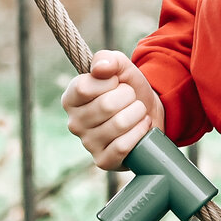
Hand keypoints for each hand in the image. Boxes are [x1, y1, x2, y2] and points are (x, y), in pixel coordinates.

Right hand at [62, 51, 164, 169]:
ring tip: (138, 112)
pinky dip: (139, 132)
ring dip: (138, 113)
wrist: (149, 112)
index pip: (84, 87)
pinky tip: (141, 127)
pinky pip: (123, 146)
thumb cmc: (129, 89)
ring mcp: (88, 144)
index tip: (116, 82)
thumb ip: (107, 59)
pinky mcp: (103, 161)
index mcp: (71, 99)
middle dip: (129, 97)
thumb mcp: (120, 67)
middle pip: (106, 106)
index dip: (109, 82)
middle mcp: (74, 123)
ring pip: (119, 124)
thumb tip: (100, 68)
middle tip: (131, 99)